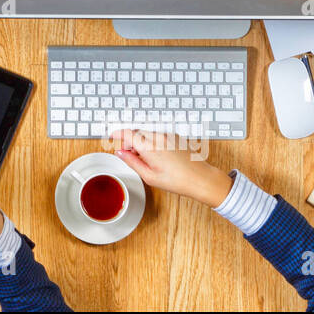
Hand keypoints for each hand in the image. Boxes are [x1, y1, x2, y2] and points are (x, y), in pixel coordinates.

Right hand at [109, 129, 233, 207]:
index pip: (127, 133)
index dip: (117, 134)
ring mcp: (168, 135)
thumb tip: (120, 153)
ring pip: (147, 133)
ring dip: (142, 142)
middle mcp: (158, 137)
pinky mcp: (175, 136)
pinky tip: (159, 156)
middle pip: (137, 132)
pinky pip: (158, 135)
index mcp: (150, 147)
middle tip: (129, 154)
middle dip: (130, 141)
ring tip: (147, 159)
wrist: (201, 178)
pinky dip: (153, 141)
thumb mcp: (149, 176)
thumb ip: (132, 162)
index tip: (112, 137)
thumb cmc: (178, 181)